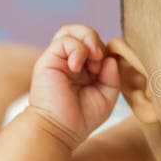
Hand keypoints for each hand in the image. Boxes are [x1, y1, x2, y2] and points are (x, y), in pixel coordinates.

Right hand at [28, 24, 120, 149]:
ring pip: (72, 30)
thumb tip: (111, 58)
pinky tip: (77, 67)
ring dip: (89, 40)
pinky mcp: (48, 60)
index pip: (97, 45)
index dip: (107, 52)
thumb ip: (112, 76)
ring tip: (93, 60)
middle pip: (85, 33)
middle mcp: (70, 61)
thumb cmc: (81, 117)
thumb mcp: (106, 95)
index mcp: (84, 68)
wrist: (59, 131)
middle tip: (100, 63)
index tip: (108, 70)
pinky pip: (64, 40)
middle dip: (98, 43)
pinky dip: (77, 49)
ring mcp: (59, 59)